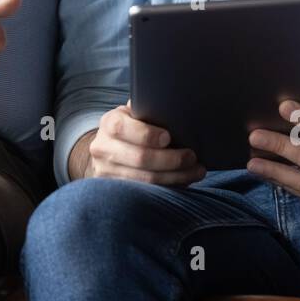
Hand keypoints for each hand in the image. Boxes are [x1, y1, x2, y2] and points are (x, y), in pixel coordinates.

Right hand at [83, 102, 204, 184]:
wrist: (107, 150)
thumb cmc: (130, 128)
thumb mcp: (133, 114)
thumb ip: (148, 109)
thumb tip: (173, 107)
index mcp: (109, 123)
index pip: (122, 128)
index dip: (146, 134)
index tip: (168, 137)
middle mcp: (102, 148)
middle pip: (139, 158)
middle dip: (171, 159)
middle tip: (192, 156)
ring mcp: (106, 172)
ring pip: (146, 179)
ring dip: (176, 176)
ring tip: (197, 171)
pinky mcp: (115, 190)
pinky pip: (146, 193)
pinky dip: (169, 187)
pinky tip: (185, 181)